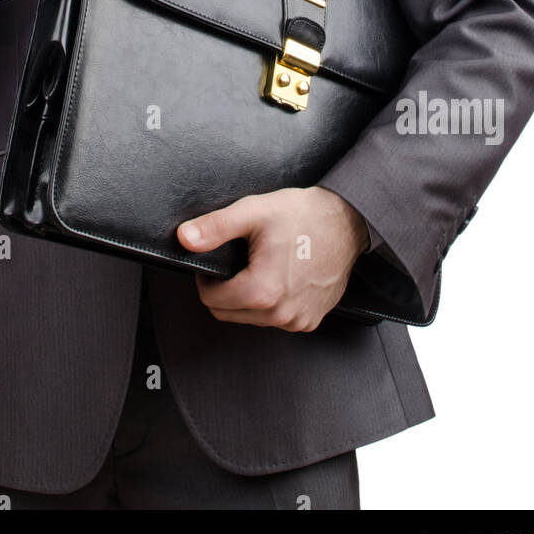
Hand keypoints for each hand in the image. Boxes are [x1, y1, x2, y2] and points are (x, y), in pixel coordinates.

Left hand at [176, 187, 369, 331]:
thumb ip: (215, 227)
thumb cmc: (304, 215)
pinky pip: (275, 319)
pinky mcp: (310, 321)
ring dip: (246, 298)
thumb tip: (185, 239)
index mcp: (263, 291)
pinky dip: (269, 303)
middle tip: (239, 261)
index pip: (212, 300)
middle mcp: (281, 314)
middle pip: (228, 313)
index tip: (217, 260)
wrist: (348, 222)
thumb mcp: (254, 212)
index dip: (207, 278)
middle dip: (225, 290)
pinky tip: (279, 277)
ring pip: (251, 318)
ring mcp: (298, 321)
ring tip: (260, 266)